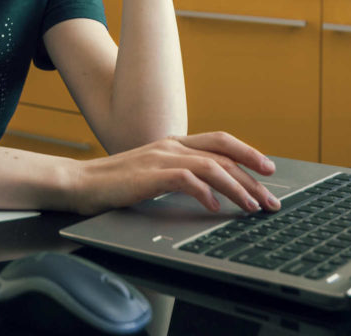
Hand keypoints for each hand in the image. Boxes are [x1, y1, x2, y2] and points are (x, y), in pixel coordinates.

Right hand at [68, 132, 280, 215]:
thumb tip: (210, 190)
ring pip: (211, 166)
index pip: (219, 141)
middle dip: (252, 175)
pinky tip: (215, 208)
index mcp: (173, 143)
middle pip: (223, 153)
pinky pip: (187, 180)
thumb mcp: (153, 174)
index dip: (247, 152)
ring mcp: (161, 157)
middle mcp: (171, 145)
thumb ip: (178, 174)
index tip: (267, 170)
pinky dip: (206, 193)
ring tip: (252, 206)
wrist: (80, 183)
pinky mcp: (151, 174)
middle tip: (271, 197)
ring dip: (236, 187)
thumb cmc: (115, 183)